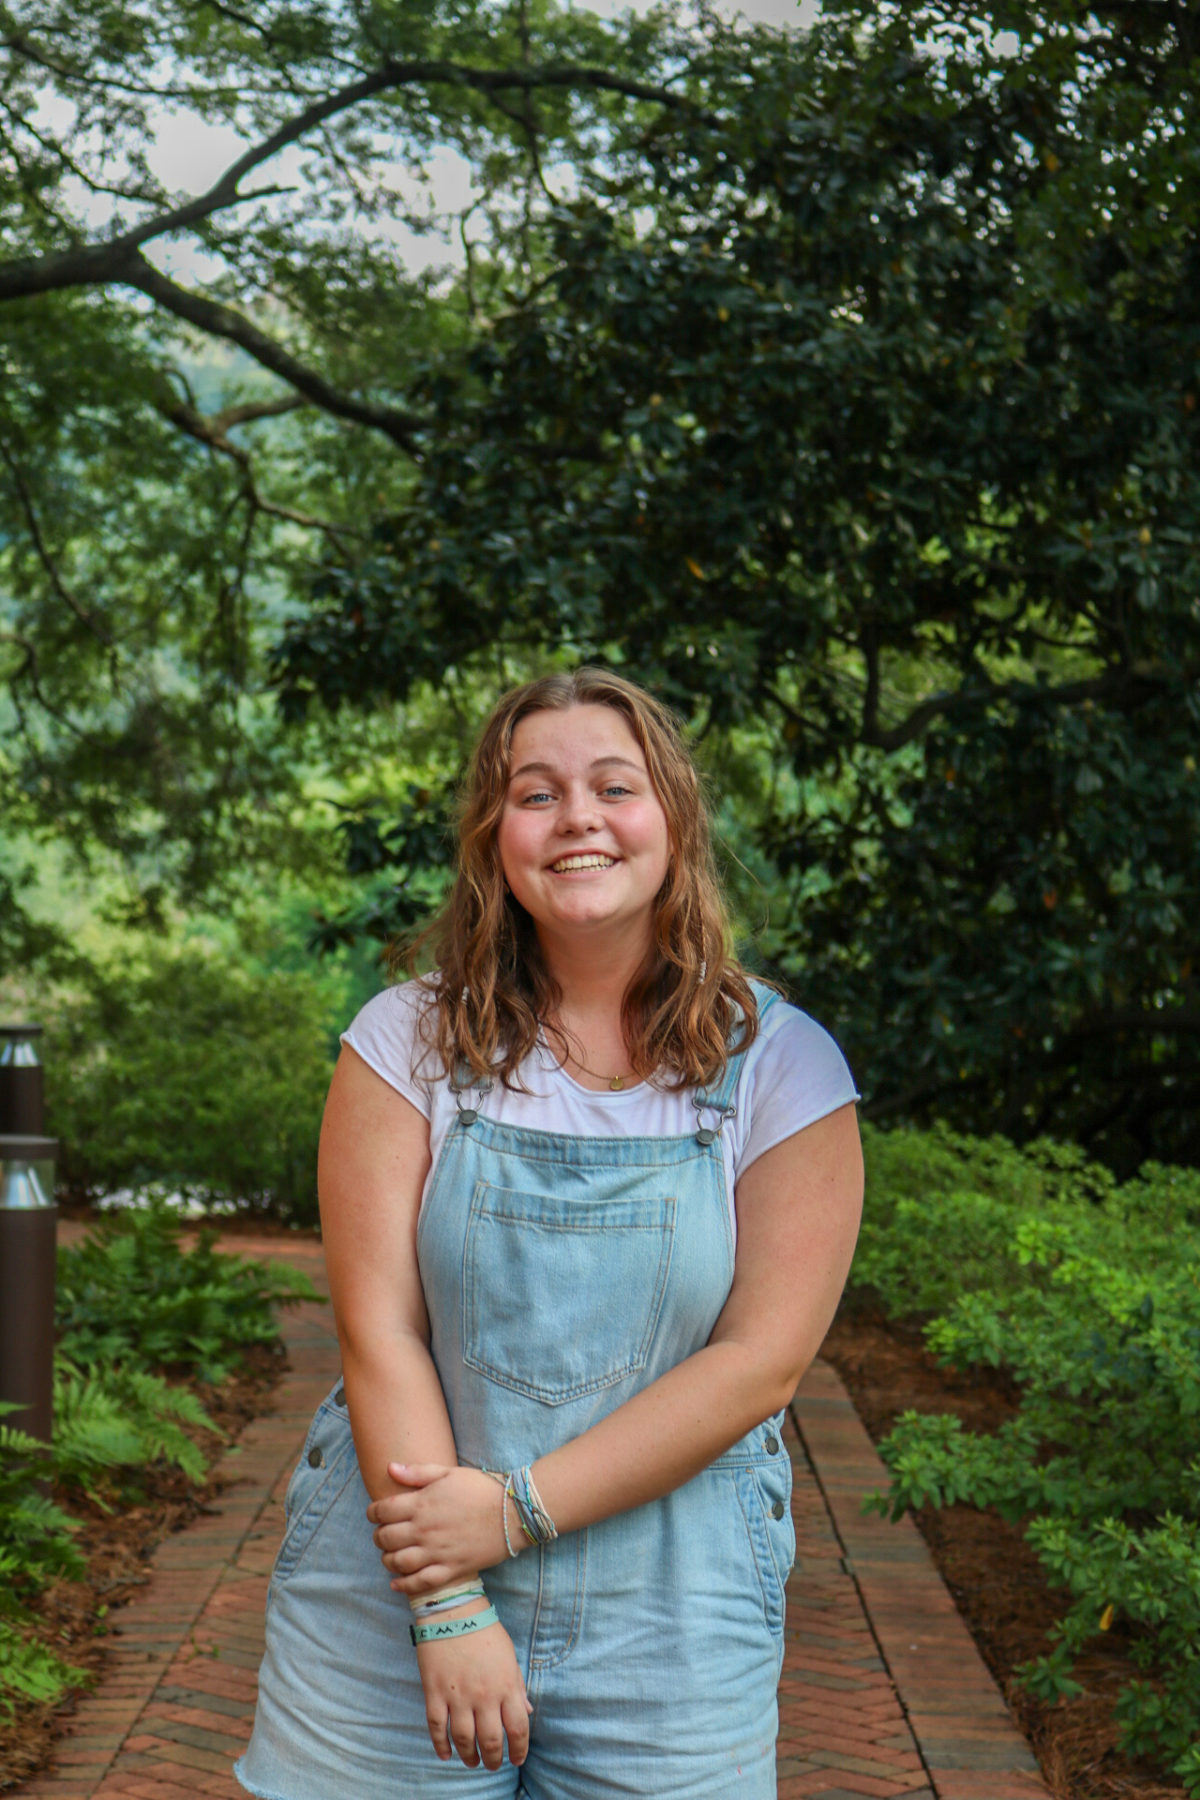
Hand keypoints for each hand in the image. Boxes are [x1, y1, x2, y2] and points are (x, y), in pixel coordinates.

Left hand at [367, 1463, 508, 1591]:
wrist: (512, 1512)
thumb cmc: (481, 1488)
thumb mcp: (448, 1473)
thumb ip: (418, 1472)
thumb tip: (390, 1467)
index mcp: (422, 1504)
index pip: (383, 1511)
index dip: (373, 1512)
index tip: (374, 1513)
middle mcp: (424, 1530)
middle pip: (386, 1538)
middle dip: (378, 1536)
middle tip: (382, 1534)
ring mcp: (436, 1552)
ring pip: (398, 1562)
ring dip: (387, 1560)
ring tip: (389, 1555)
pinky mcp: (450, 1569)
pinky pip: (420, 1583)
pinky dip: (404, 1585)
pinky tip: (396, 1583)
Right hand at [415, 1620, 531, 1768]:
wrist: (453, 1610)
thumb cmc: (485, 1630)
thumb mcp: (509, 1655)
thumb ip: (517, 1685)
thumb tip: (526, 1712)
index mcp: (506, 1685)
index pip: (518, 1729)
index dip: (519, 1750)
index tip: (517, 1759)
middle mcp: (483, 1695)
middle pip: (490, 1741)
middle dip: (493, 1759)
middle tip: (492, 1764)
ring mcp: (457, 1696)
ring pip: (464, 1740)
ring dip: (469, 1756)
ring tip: (472, 1761)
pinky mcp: (434, 1692)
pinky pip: (437, 1728)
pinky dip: (441, 1745)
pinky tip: (446, 1754)